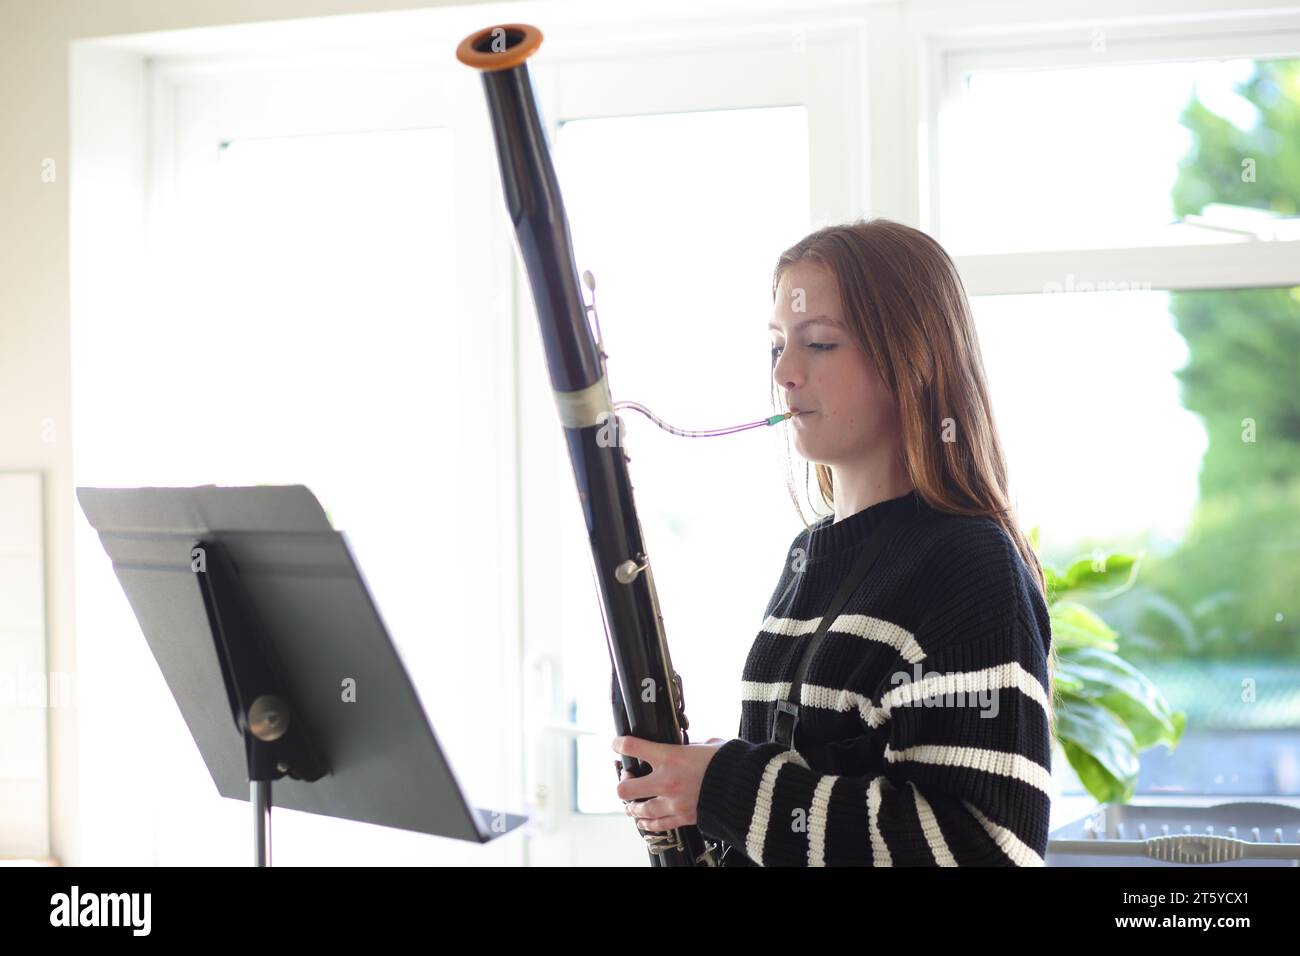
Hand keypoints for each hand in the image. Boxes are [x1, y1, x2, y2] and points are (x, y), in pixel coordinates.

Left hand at [612, 735, 728, 832]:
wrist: (746, 790)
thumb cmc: (731, 763)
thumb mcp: (710, 744)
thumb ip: (694, 745)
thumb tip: (694, 746)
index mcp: (671, 756)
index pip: (633, 747)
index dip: (619, 744)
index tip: (617, 744)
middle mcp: (666, 781)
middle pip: (625, 788)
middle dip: (623, 782)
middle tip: (628, 778)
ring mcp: (673, 802)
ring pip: (638, 810)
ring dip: (632, 806)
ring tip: (632, 803)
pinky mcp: (683, 818)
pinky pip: (657, 825)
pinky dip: (647, 823)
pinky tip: (644, 821)